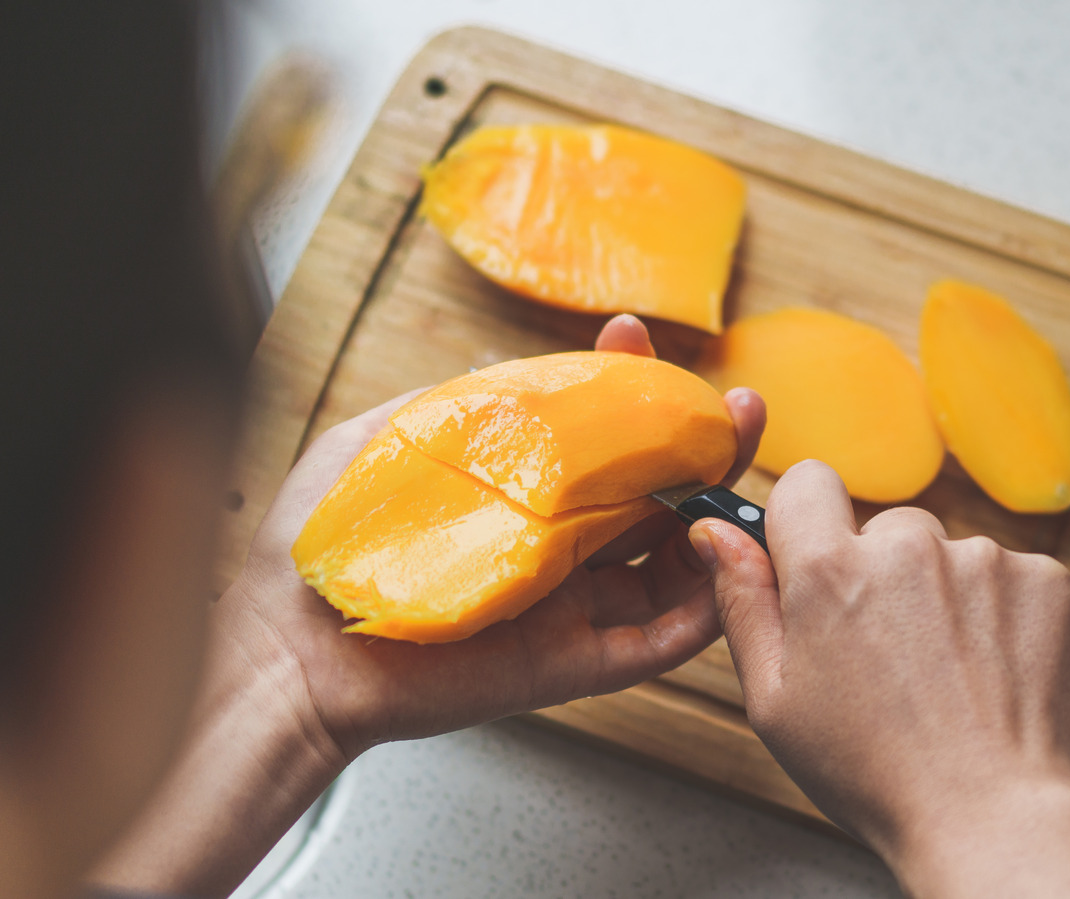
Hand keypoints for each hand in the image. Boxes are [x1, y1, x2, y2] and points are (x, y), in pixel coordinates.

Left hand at [90, 315, 764, 896]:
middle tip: (738, 404)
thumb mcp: (391, 438)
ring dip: (721, 516)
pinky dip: (708, 606)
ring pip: (675, 566)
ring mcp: (571, 607)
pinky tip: (732, 555)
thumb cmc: (327, 544)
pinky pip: (659, 642)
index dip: (628, 390)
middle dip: (704, 446)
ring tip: (743, 462)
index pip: (599, 441)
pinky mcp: (572, 663)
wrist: (289, 646)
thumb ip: (462, 404)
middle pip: (657, 499)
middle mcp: (557, 549)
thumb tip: (525, 368)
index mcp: (522, 497)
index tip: (633, 340)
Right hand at [691, 461, 1069, 897]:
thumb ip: (743, 602)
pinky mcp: (1047, 581)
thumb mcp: (775, 701)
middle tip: (895, 657)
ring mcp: (987, 560)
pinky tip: (996, 676)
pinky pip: (1013, 579)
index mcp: (832, 570)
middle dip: (887, 577)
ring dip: (950, 600)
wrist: (991, 817)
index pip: (807, 483)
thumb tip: (717, 534)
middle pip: (887, 530)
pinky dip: (1006, 617)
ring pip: (953, 559)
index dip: (809, 523)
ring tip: (952, 680)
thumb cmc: (877, 773)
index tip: (821, 564)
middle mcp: (911, 547)